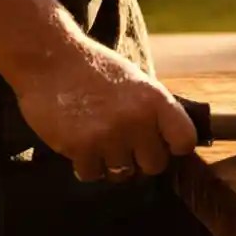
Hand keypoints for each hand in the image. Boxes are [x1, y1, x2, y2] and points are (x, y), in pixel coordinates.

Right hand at [11, 35, 197, 182]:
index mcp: (156, 100)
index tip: (164, 145)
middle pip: (155, 165)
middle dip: (141, 160)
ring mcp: (108, 135)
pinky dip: (86, 166)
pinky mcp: (80, 148)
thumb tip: (172, 141)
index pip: (185, 140)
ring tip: (101, 143)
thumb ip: (154, 111)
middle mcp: (137, 120)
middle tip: (126, 147)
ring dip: (111, 164)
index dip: (175, 147)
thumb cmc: (95, 70)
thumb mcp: (136, 82)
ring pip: (123, 174)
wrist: (51, 60)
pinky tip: (81, 146)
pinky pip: (92, 175)